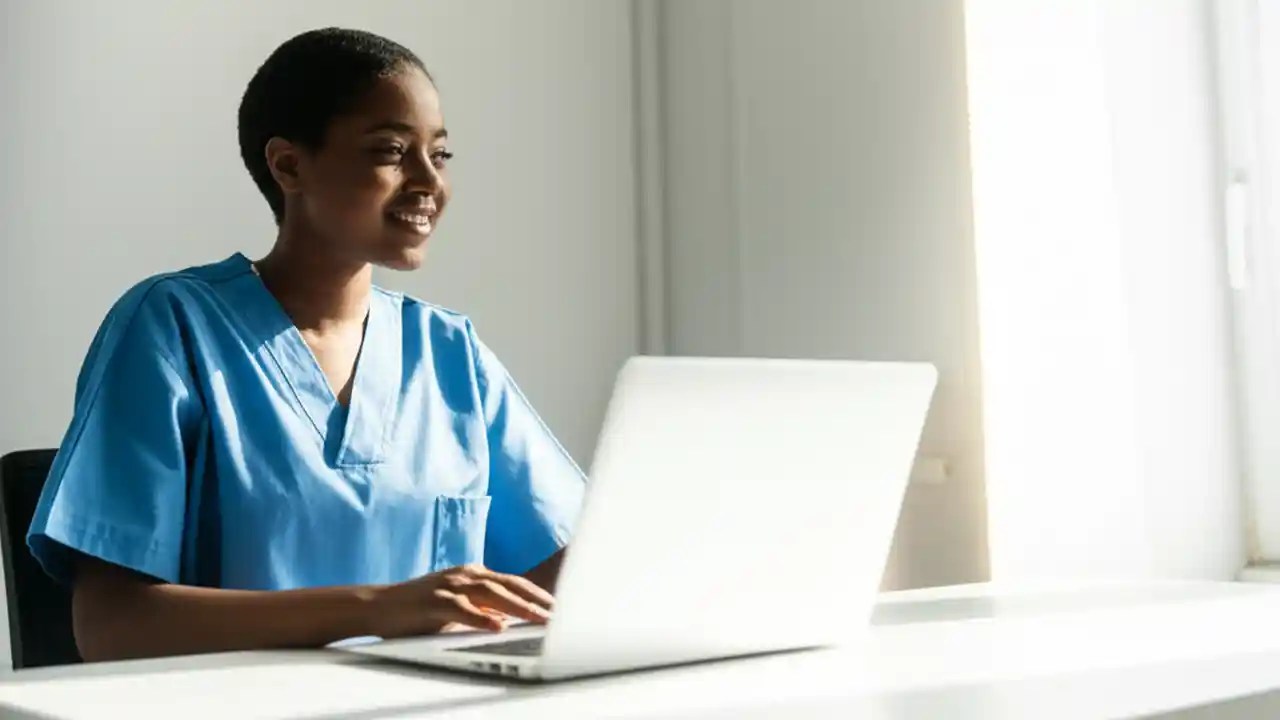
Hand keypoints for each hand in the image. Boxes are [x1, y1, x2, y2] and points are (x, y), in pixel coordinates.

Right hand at [370, 563, 554, 637]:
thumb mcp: (458, 607)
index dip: (537, 594)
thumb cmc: (421, 609)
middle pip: (509, 585)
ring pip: (491, 593)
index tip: (559, 608)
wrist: (379, 606)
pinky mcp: (433, 600)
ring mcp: (449, 585)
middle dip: (536, 600)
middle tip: (558, 615)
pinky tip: (497, 626)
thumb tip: (511, 620)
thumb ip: (483, 609)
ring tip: (538, 619)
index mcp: (474, 574)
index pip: (514, 583)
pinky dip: (481, 618)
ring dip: (518, 607)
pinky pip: (461, 609)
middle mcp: (465, 574)